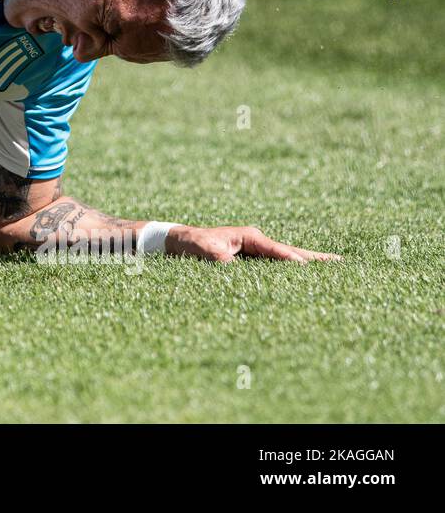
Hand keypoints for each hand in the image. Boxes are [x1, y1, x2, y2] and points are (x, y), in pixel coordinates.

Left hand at [166, 224, 340, 262]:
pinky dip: (292, 276)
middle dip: (316, 261)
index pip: (279, 252)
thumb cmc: (190, 244)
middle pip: (292, 254)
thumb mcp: (204, 252)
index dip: (296, 262)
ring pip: (287, 263)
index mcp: (250, 237)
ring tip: (336, 272)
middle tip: (344, 265)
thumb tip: (239, 272)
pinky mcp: (252, 265)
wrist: (176, 244)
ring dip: (308, 269)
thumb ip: (222, 261)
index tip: (315, 270)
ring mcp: (257, 254)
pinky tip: (307, 284)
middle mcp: (257, 244)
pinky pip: (275, 271)